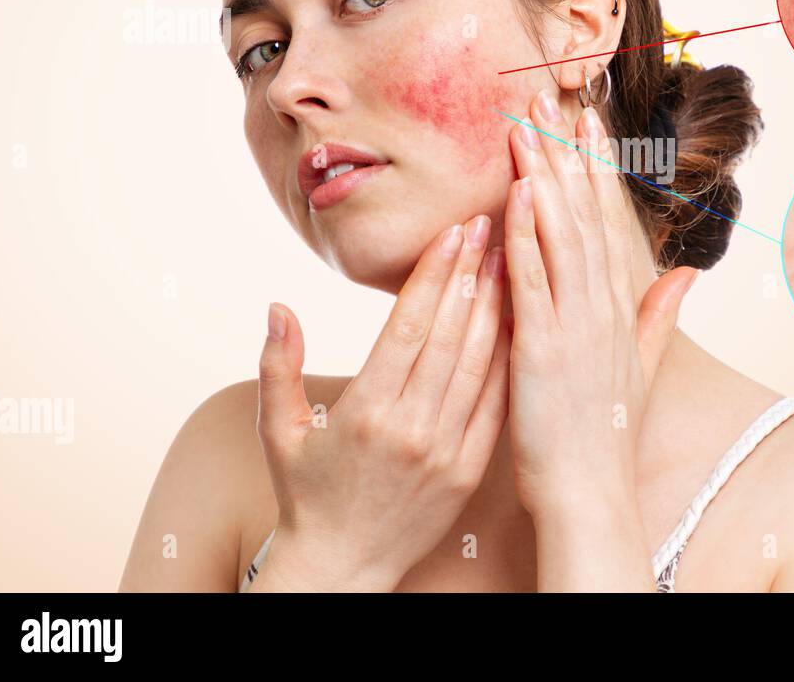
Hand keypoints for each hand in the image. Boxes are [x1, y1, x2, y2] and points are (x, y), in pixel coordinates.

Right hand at [249, 216, 509, 591]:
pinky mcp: (470, 469)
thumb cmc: (305, 493)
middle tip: (489, 224)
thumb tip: (278, 305)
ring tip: (510, 259)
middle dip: (472, 273)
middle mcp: (411, 428)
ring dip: (496, 307)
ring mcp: (446, 450)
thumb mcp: (275, 431)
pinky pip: (496, 404)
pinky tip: (518, 322)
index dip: (434, 273)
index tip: (453, 230)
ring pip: (480, 364)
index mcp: (364, 411)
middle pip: (451, 335)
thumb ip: (276, 366)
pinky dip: (509, 360)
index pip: (409, 325)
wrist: (342, 568)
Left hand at [502, 87, 698, 520]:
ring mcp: (575, 322)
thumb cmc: (607, 431)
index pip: (605, 219)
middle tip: (551, 95)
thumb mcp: (643, 364)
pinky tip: (519, 191)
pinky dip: (527, 232)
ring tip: (529, 123)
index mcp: (618, 305)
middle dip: (567, 151)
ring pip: (560, 233)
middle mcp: (601, 304)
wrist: (591, 489)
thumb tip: (688, 273)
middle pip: (583, 212)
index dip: (594, 164)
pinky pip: (535, 278)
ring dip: (544, 174)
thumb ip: (661, 313)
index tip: (586, 117)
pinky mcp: (544, 346)